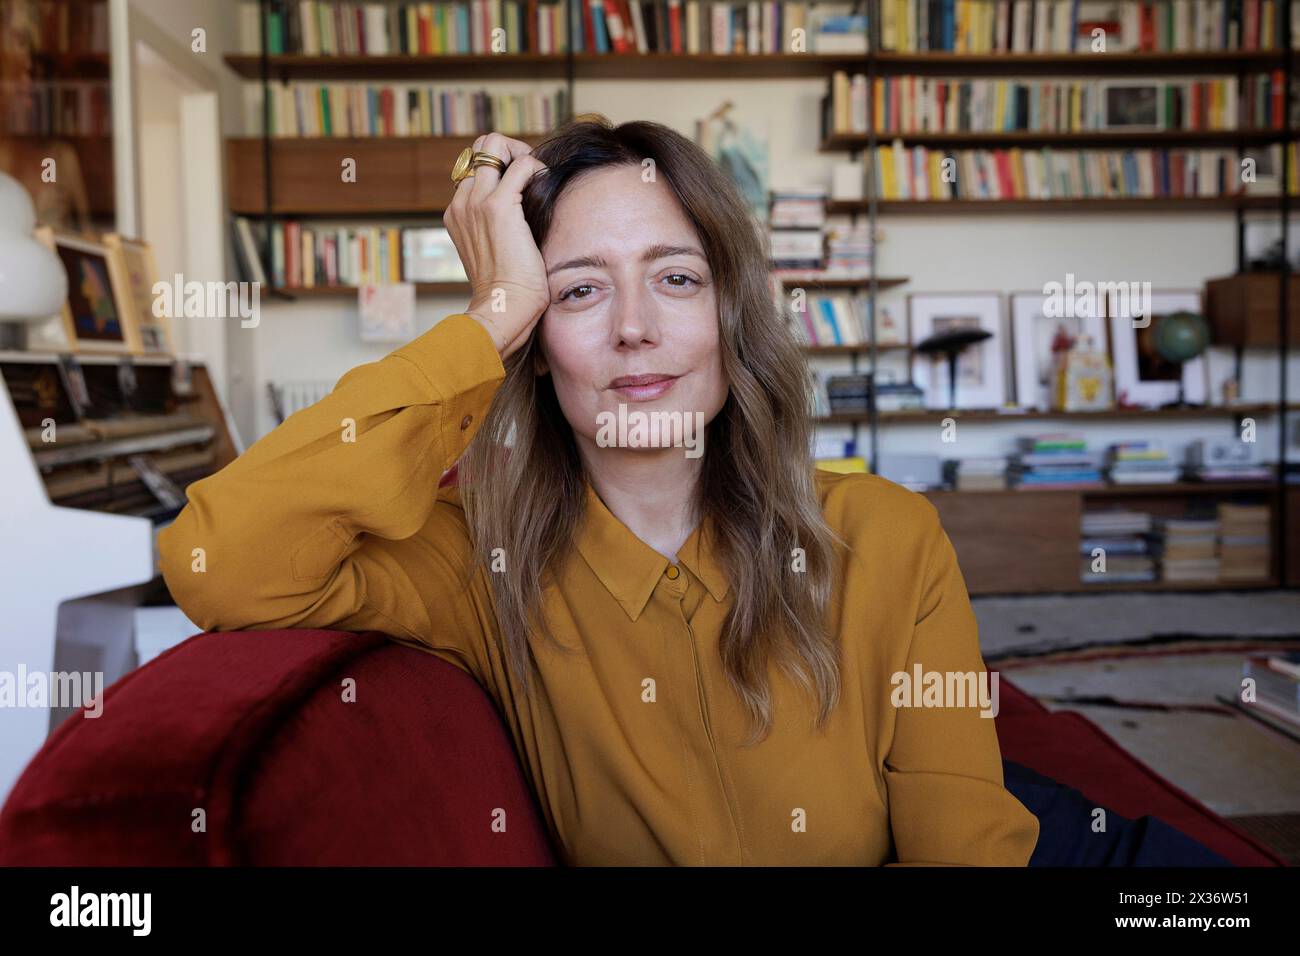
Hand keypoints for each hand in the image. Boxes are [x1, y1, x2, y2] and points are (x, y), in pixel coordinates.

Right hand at [444, 132, 550, 359]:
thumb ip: (498, 229)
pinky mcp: (498, 206)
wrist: (503, 308)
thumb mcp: (494, 252)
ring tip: (537, 177)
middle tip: (530, 173)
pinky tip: (544, 187)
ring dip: (522, 153)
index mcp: (457, 213)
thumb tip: (524, 216)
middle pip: (480, 147)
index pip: (474, 168)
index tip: (522, 184)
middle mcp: (462, 203)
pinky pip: (521, 164)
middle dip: (509, 150)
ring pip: (494, 143)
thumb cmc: (507, 290)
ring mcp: (476, 202)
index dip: (501, 168)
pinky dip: (537, 168)